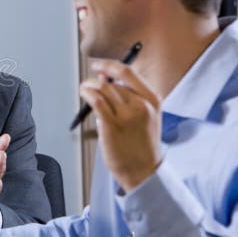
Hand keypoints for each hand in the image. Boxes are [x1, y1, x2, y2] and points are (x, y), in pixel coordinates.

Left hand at [79, 60, 161, 191]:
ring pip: (102, 89)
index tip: (97, 65)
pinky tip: (84, 95)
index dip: (109, 65)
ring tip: (84, 90)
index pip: (128, 73)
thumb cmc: (141, 143)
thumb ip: (127, 95)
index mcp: (153, 100)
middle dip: (95, 81)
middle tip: (87, 85)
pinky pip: (96, 101)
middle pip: (111, 82)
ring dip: (88, 86)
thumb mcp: (143, 115)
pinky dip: (87, 94)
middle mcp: (141, 105)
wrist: (144, 171)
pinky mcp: (112, 126)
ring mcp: (127, 116)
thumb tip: (104, 76)